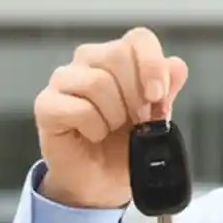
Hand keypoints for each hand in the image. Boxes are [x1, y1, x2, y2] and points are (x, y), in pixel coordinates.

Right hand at [34, 27, 188, 208]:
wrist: (100, 183)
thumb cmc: (122, 147)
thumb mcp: (155, 120)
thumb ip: (166, 91)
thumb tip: (176, 66)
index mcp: (117, 58)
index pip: (138, 39)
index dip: (152, 65)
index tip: (158, 96)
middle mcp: (88, 61)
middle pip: (117, 54)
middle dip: (135, 95)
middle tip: (136, 121)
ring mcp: (63, 80)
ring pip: (97, 81)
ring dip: (114, 115)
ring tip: (111, 129)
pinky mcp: (46, 104)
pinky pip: (79, 108)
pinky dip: (94, 127)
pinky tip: (92, 135)